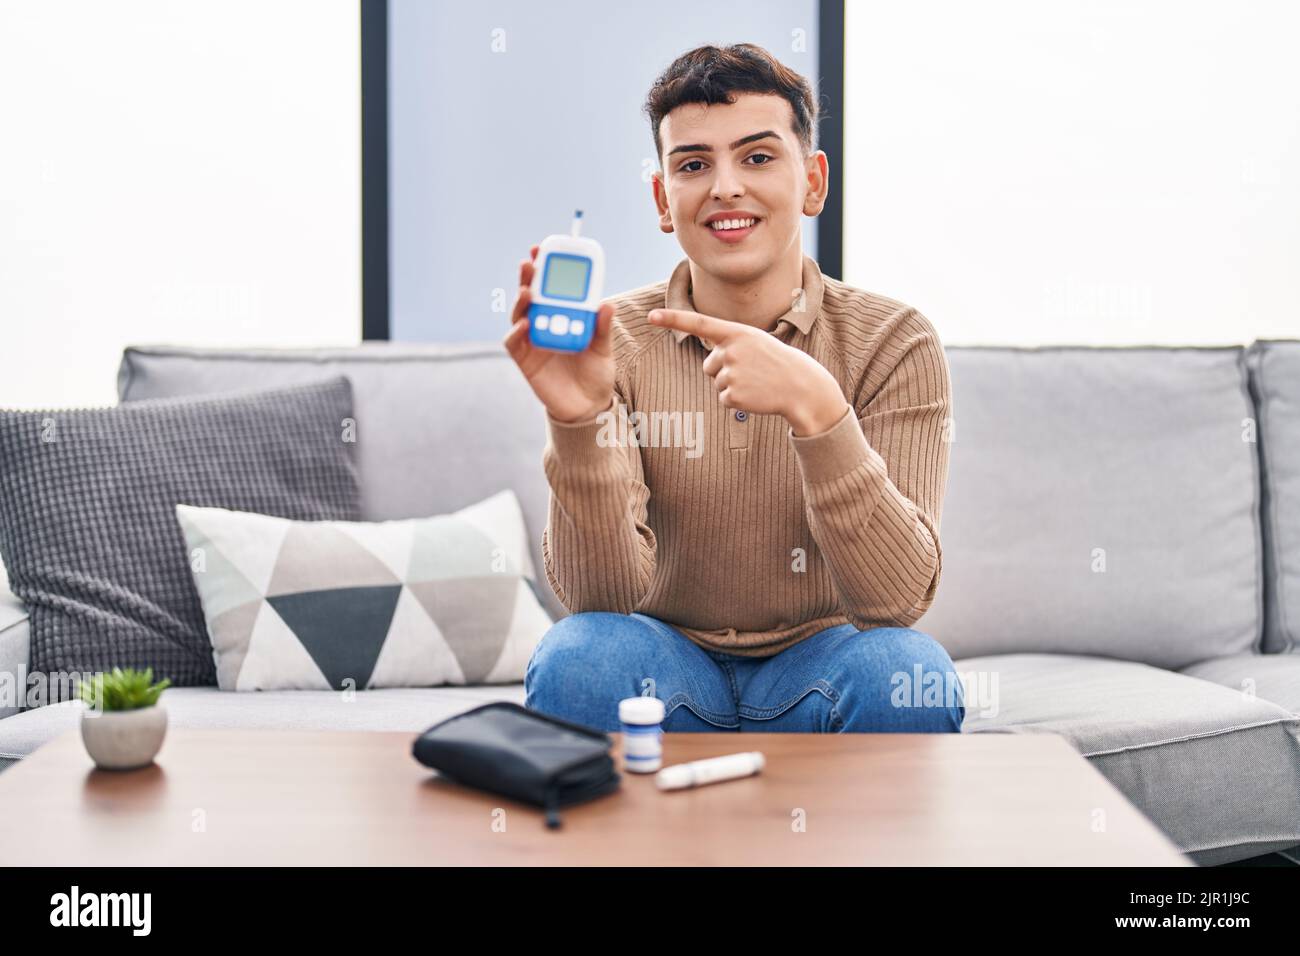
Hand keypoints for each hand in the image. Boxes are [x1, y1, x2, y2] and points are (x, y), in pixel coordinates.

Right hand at [503, 245, 615, 422]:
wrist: (588, 406)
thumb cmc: (595, 374)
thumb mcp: (603, 349)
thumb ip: (602, 329)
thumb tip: (606, 305)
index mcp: (562, 316)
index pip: (551, 288)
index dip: (544, 269)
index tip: (543, 250)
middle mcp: (544, 324)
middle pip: (530, 296)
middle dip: (528, 277)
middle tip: (530, 262)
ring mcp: (532, 341)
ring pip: (519, 315)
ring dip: (521, 301)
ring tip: (527, 290)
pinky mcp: (525, 361)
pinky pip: (514, 343)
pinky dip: (517, 332)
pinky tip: (525, 322)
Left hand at [647, 308, 849, 435]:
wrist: (801, 386)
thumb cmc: (776, 363)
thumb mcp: (754, 343)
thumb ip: (729, 344)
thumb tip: (710, 361)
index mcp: (737, 332)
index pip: (700, 322)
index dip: (673, 319)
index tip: (650, 316)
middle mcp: (731, 350)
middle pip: (709, 364)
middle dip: (725, 370)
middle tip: (753, 370)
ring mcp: (731, 372)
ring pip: (716, 382)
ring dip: (733, 385)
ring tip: (756, 381)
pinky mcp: (732, 394)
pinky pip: (722, 398)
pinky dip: (736, 400)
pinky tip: (755, 394)